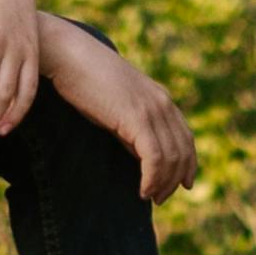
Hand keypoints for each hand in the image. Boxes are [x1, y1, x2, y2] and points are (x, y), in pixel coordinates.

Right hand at [38, 11, 197, 197]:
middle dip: (175, 180)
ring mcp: (152, 109)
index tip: (181, 185)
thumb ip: (133, 127)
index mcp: (160, 98)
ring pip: (171, 157)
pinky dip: (153, 178)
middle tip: (159, 199)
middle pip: (183, 150)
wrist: (68, 55)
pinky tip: (143, 190)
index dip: (187, 164)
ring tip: (150, 197)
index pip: (185, 137)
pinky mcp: (137, 117)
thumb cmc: (85, 80)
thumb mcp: (116, 106)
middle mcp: (162, 103)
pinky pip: (155, 157)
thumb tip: (142, 155)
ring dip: (163, 183)